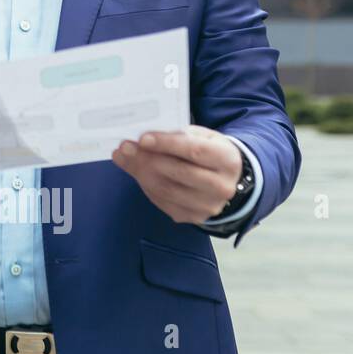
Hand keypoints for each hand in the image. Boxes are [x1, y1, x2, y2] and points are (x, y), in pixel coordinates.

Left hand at [111, 125, 240, 225]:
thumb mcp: (199, 136)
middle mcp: (222, 186)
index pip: (194, 151)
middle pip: (178, 172)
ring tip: (125, 157)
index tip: (143, 139)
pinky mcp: (193, 217)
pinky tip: (136, 172)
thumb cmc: (208, 151)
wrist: (224, 179)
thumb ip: (175, 136)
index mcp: (227, 160)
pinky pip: (162, 201)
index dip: (166, 144)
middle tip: (126, 147)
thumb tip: (141, 140)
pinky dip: (145, 186)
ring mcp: (208, 205)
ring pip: (167, 190)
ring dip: (140, 173)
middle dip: (147, 159)